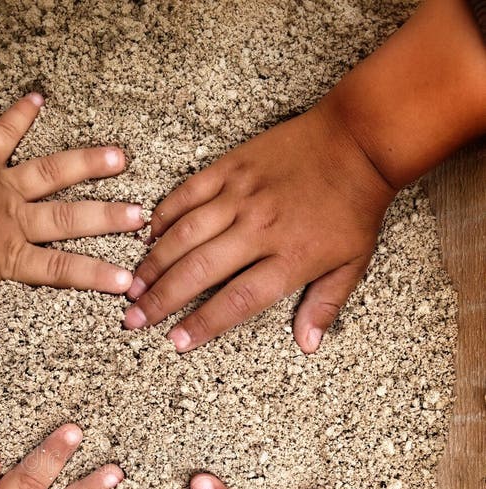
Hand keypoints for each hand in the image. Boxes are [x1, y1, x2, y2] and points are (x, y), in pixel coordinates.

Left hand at [0, 94, 143, 378]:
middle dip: (107, 219)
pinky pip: (5, 134)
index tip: (129, 281)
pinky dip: (20, 115)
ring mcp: (4, 184)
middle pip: (69, 220)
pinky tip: (38, 96)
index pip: (59, 270)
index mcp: (10, 253)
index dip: (94, 276)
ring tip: (121, 157)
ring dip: (86, 164)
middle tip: (143, 217)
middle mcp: (17, 218)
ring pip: (53, 176)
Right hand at [124, 105, 394, 353]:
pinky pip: (188, 193)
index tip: (177, 342)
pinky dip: (165, 215)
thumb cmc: (356, 204)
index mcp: (289, 258)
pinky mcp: (231, 167)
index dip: (203, 324)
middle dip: (161, 299)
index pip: (236, 301)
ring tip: (133, 286)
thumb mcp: (352, 262)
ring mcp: (241, 195)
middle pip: (200, 270)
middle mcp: (259, 229)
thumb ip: (325, 304)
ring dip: (154, 262)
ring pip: (185, 234)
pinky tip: (148, 235)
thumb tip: (308, 345)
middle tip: (134, 319)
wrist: (360, 139)